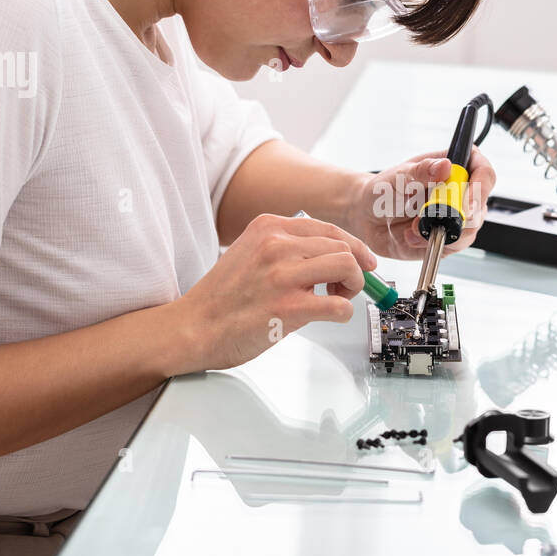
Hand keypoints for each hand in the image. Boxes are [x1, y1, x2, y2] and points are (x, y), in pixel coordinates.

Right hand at [167, 213, 376, 372]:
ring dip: (351, 287)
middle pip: (342, 247)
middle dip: (353, 270)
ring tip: (334, 300)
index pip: (327, 228)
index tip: (365, 261)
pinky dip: (343, 312)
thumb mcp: (249, 253)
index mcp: (267, 227)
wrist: (191, 328)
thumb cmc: (221, 299)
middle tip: (343, 289)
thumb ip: (284, 248)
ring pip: (347, 267)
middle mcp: (276, 244)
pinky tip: (327, 316)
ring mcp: (283, 274)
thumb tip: (329, 257)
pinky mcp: (288, 306)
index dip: (354, 246)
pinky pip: (339, 305)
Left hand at [347, 147, 497, 259]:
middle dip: (460, 216)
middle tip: (434, 216)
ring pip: (470, 230)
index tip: (469, 199)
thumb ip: (422, 171)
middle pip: (481, 205)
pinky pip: (453, 246)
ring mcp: (456, 218)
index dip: (481, 185)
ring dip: (443, 232)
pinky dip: (433, 244)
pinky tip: (413, 237)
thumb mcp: (400, 176)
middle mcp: (461, 193)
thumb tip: (445, 166)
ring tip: (415, 227)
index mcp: (455, 168)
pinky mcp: (447, 239)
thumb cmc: (385, 189)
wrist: (368, 216)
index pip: (483, 172)